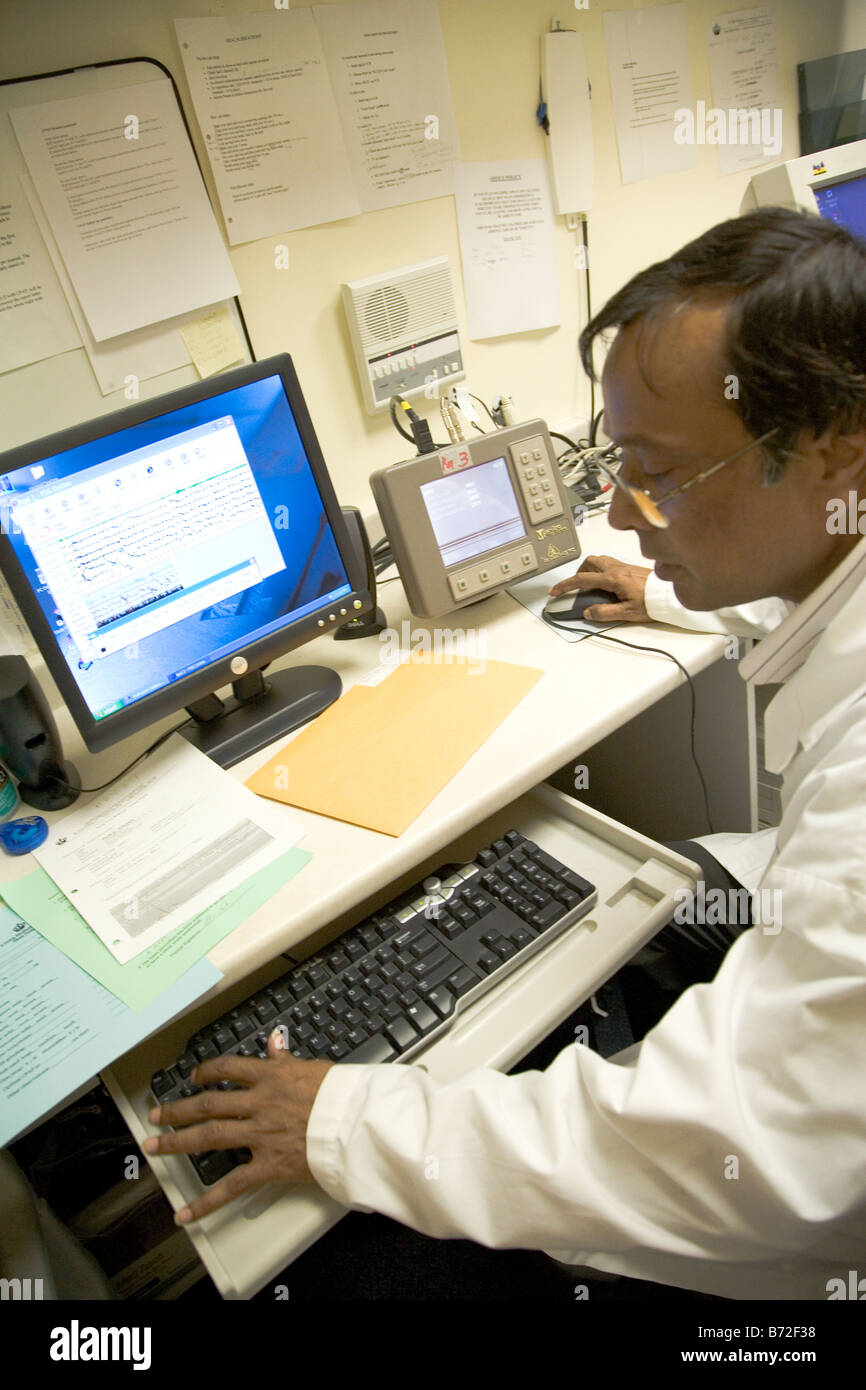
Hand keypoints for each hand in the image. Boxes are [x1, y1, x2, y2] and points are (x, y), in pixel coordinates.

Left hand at [143, 1029, 334, 1223]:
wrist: (355, 1122)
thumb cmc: (341, 1095)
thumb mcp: (312, 1067)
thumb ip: (286, 1059)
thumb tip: (275, 1042)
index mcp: (270, 1077)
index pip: (228, 1068)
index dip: (206, 1071)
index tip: (194, 1076)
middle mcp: (258, 1104)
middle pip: (207, 1104)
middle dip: (177, 1110)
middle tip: (157, 1115)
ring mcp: (259, 1134)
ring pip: (209, 1136)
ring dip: (177, 1142)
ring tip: (155, 1146)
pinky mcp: (267, 1164)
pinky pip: (231, 1185)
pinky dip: (206, 1201)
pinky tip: (185, 1212)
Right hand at [547, 554, 652, 622]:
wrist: (670, 595)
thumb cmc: (653, 602)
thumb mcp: (627, 613)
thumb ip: (604, 613)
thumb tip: (588, 612)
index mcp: (613, 579)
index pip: (582, 579)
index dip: (566, 585)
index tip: (555, 591)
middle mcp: (617, 568)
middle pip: (589, 562)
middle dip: (578, 573)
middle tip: (577, 587)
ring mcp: (623, 566)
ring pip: (599, 560)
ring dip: (589, 570)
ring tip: (590, 585)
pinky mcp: (629, 567)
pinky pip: (609, 563)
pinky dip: (600, 569)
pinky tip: (605, 583)